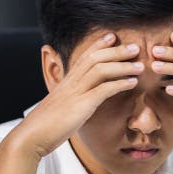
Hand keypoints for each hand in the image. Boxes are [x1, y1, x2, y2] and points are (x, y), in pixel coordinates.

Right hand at [11, 33, 142, 158]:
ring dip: (123, 66)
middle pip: (95, 58)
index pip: (84, 56)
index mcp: (66, 82)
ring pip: (101, 70)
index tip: (112, 36)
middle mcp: (70, 83)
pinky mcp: (81, 106)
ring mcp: (75, 92)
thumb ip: (71, 101)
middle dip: (116, 51)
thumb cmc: (46, 126)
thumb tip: (78, 103)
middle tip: (135, 47)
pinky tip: (133, 83)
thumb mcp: (60, 109)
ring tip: (140, 66)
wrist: (31, 137)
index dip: (98, 44)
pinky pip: (103, 89)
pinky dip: (120, 84)